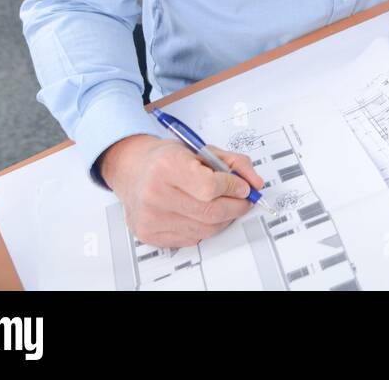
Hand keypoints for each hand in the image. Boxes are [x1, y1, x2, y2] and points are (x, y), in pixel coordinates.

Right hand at [98, 133, 264, 247]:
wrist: (134, 170)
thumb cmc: (168, 159)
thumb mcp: (202, 149)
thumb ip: (234, 163)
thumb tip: (255, 183)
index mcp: (167, 166)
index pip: (210, 187)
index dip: (233, 188)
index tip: (243, 187)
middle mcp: (154, 193)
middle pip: (211, 213)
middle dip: (236, 207)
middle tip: (243, 200)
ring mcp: (150, 217)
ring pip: (205, 229)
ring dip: (224, 219)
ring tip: (224, 205)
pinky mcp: (149, 234)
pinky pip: (192, 238)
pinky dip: (205, 228)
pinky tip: (201, 213)